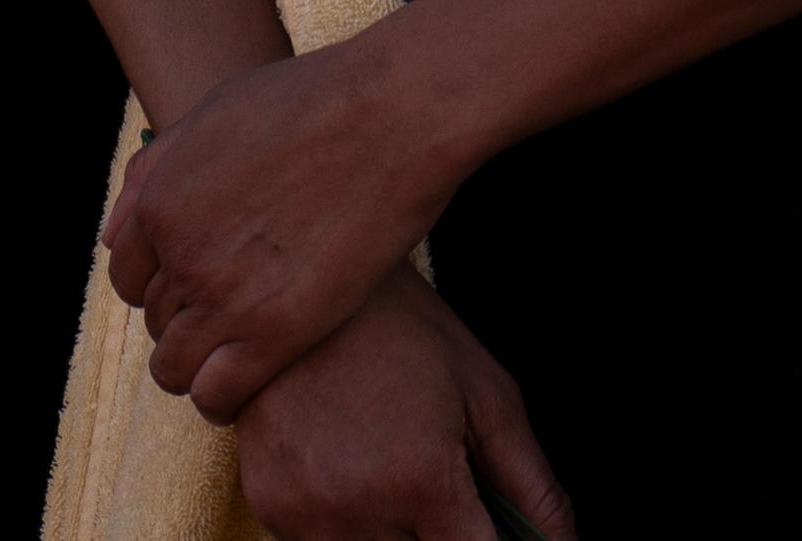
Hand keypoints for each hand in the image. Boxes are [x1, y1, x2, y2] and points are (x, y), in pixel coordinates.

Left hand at [107, 37, 466, 425]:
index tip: (188, 290)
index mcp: (159, 201)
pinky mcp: (276, 333)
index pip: (127, 275)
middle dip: (183, 321)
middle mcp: (180, 253)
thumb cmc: (309, 104)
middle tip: (227, 319)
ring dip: (193, 369)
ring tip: (229, 361)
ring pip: (174, 366)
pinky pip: (218, 394)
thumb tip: (111, 232)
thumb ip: (156, 173)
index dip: (156, 285)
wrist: (387, 116)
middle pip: (156, 319)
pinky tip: (243, 391)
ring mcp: (224, 297)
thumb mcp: (211, 115)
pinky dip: (220, 402)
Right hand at [232, 277, 575, 540]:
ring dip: (392, 533)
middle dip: (438, 532)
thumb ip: (533, 485)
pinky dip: (344, 524)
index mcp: (422, 482)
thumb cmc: (403, 332)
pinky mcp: (268, 509)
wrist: (299, 285)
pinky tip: (348, 469)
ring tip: (390, 470)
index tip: (485, 525)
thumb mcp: (487, 395)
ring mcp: (303, 515)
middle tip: (433, 479)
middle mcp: (357, 511)